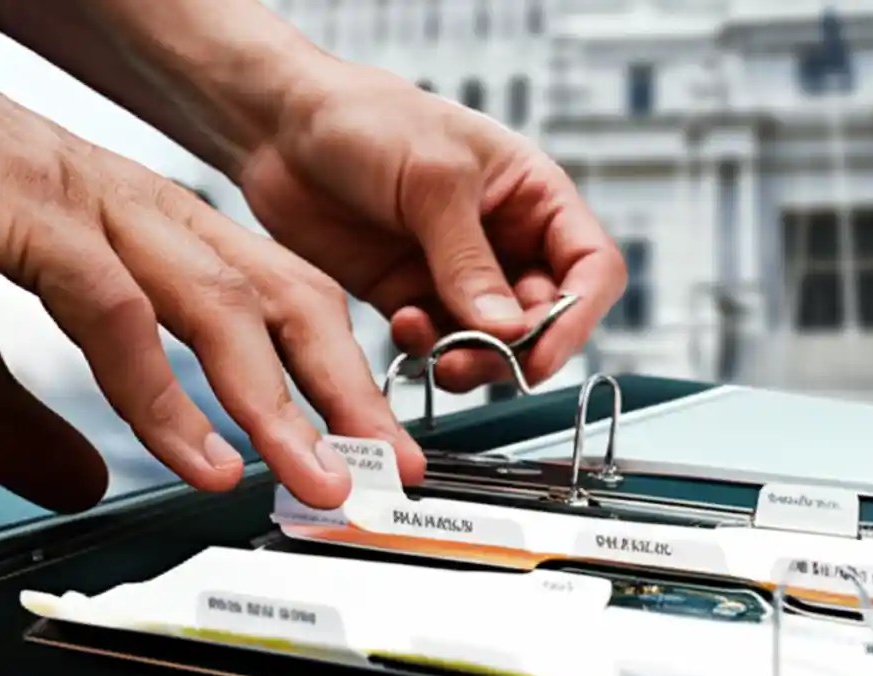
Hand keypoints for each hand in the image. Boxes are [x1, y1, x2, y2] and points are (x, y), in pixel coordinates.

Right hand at [0, 94, 418, 510]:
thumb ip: (33, 412)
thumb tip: (85, 481)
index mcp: (147, 226)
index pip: (280, 297)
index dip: (339, 372)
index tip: (373, 448)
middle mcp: (136, 210)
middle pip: (281, 298)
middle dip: (345, 390)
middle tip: (387, 471)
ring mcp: (82, 205)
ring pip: (218, 304)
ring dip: (277, 404)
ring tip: (317, 481)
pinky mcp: (19, 211)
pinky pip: (111, 308)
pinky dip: (160, 391)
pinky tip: (202, 456)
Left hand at [238, 60, 625, 392]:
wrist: (279, 127)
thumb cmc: (366, 119)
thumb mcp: (433, 182)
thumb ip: (470, 262)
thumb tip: (509, 331)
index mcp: (533, 197)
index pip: (592, 267)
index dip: (578, 314)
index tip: (541, 350)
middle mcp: (507, 240)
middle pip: (548, 318)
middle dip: (518, 348)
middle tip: (477, 358)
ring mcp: (461, 274)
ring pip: (496, 343)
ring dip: (473, 359)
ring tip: (440, 354)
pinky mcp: (414, 297)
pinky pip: (441, 343)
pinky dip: (429, 349)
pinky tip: (403, 324)